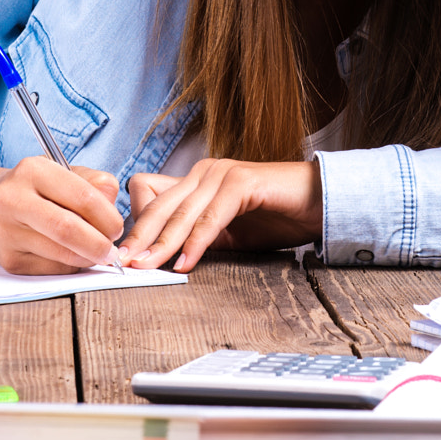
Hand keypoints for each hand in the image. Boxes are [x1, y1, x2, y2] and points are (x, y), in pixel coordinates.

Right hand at [0, 159, 123, 273]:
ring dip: (87, 258)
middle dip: (98, 244)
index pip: (82, 196)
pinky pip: (51, 268)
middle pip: (67, 229)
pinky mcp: (7, 259)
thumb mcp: (64, 173)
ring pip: (60, 254)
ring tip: (97, 253)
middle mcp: (12, 199)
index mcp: (32, 170)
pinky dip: (70, 266)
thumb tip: (112, 202)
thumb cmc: (36, 190)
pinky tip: (71, 256)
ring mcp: (5, 231)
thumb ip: (94, 183)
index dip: (107, 217)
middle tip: (112, 251)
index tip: (117, 228)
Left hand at [119, 158, 321, 271]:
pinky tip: (186, 263)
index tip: (125, 255)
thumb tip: (161, 258)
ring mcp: (222, 173)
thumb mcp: (226, 234)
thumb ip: (196, 237)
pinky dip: (197, 242)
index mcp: (195, 180)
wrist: (320, 204)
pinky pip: (211, 217)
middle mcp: (204, 171)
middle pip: (157, 204)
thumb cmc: (275, 218)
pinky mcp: (242, 183)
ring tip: (145, 268)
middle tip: (121, 265)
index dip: (136, 223)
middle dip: (138, 237)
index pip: (147, 193)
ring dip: (161, 243)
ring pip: (181, 212)